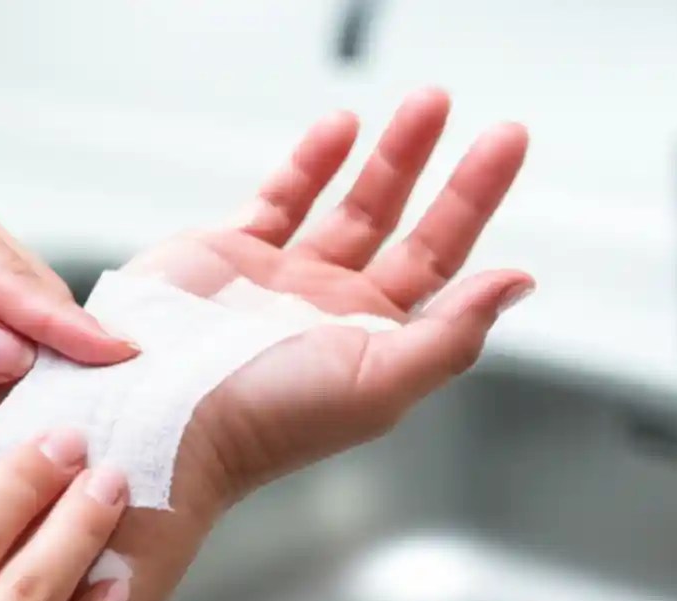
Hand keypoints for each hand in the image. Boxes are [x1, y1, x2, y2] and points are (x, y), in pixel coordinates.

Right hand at [124, 88, 532, 506]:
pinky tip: (341, 127)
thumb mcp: (378, 382)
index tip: (506, 145)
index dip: (475, 201)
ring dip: (390, 155)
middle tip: (486, 124)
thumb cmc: (267, 418)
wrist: (157, 417)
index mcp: (374, 339)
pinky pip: (281, 198)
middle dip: (447, 174)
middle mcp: (335, 308)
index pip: (442, 259)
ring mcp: (283, 278)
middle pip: (406, 225)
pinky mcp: (229, 253)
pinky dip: (311, 161)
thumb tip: (518, 282)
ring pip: (351, 202)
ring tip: (426, 106)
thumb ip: (452, 333)